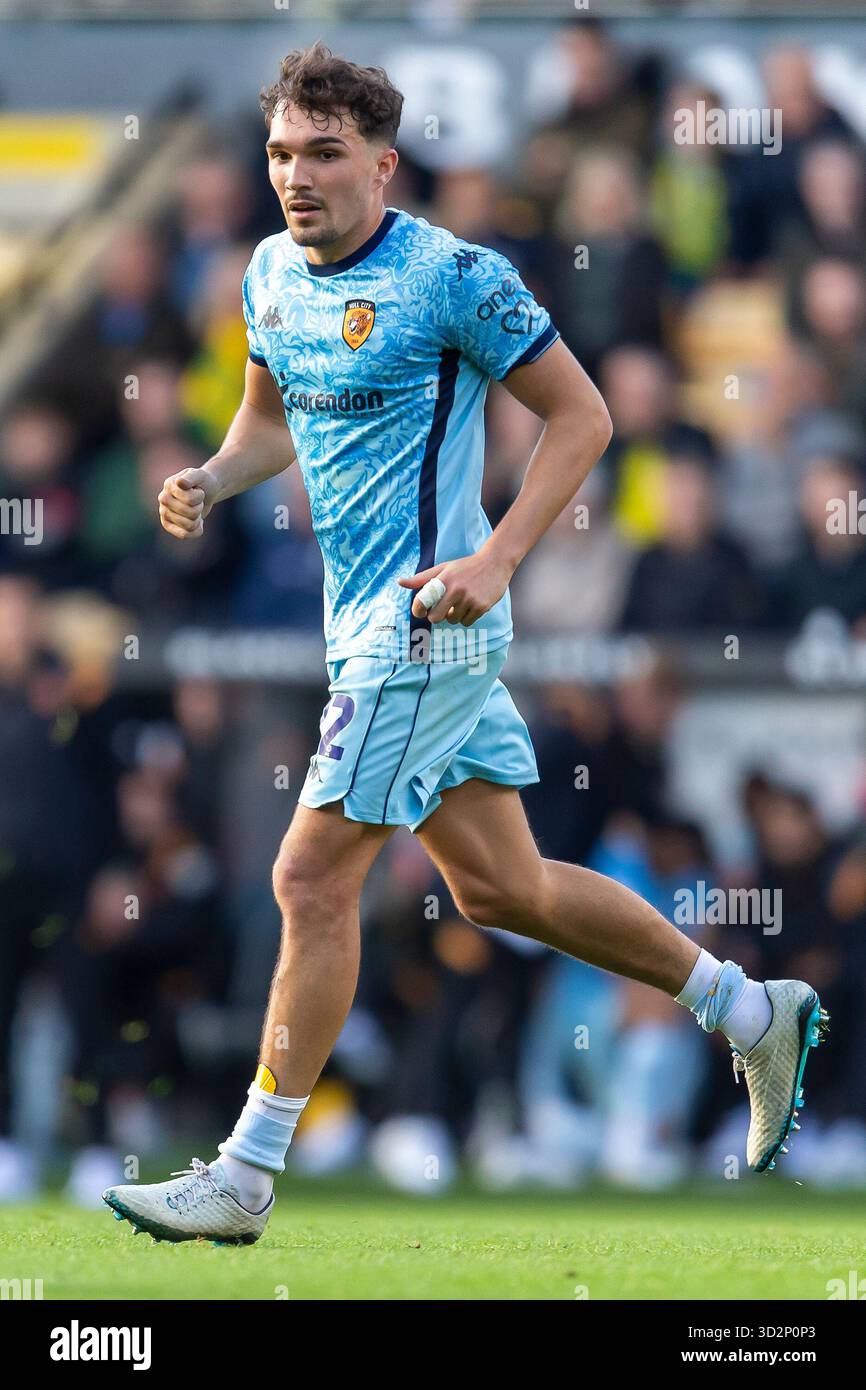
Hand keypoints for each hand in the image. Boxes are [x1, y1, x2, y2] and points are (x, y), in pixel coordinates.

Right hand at [158, 467, 219, 539]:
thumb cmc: (202, 482)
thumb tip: (179, 482)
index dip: (200, 496)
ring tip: (195, 509)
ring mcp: (164, 513)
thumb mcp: (200, 475)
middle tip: (197, 501)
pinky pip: (184, 535)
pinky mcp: (168, 525)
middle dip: (199, 507)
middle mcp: (163, 499)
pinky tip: (197, 522)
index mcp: (169, 485)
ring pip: (189, 525)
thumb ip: (191, 477)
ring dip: (198, 518)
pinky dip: (196, 530)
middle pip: (190, 513)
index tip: (197, 490)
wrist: (205, 491)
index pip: (190, 500)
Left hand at [397, 548, 513, 624]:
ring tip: (461, 602)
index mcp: (443, 580)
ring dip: (454, 615)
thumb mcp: (443, 568)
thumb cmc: (466, 566)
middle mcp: (455, 590)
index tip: (421, 611)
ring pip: (453, 621)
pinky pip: (467, 622)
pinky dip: (467, 617)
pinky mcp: (482, 606)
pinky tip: (471, 604)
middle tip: (443, 609)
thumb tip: (400, 582)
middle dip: (437, 616)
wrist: (495, 562)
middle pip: (436, 618)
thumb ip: (421, 578)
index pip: (422, 602)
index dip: (418, 610)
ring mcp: (469, 599)